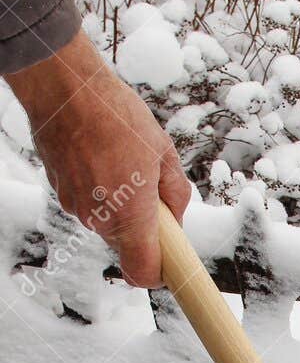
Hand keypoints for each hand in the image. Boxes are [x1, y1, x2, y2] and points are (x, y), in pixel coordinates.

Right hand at [6, 29, 190, 287]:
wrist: (65, 88)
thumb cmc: (117, 115)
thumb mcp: (163, 151)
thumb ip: (175, 192)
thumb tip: (176, 217)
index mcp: (131, 214)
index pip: (141, 273)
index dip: (157, 275)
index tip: (168, 263)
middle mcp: (99, 218)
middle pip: (126, 244)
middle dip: (142, 225)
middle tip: (148, 188)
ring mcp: (76, 207)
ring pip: (106, 222)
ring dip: (119, 204)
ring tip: (121, 161)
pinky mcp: (60, 191)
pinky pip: (88, 203)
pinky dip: (98, 189)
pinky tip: (100, 156)